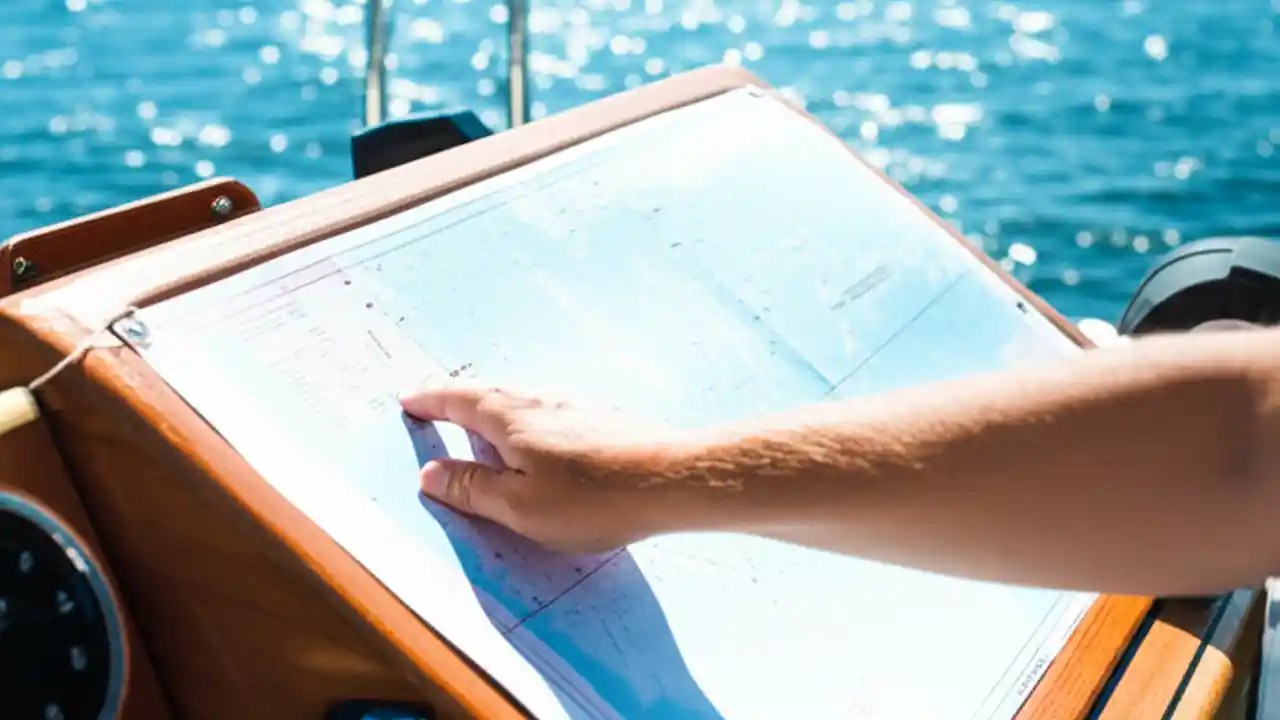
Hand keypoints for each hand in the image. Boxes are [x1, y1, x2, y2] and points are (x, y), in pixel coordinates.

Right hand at [399, 383, 689, 552]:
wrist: (671, 479)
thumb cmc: (592, 499)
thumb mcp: (518, 507)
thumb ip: (471, 489)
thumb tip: (429, 473)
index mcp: (510, 417)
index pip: (458, 401)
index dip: (430, 401)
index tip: (409, 401)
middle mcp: (540, 399)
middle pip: (488, 392)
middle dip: (458, 399)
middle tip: (437, 405)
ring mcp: (575, 404)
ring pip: (521, 398)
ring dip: (493, 406)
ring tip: (480, 420)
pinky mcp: (602, 418)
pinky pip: (548, 410)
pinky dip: (525, 417)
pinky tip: (538, 434)